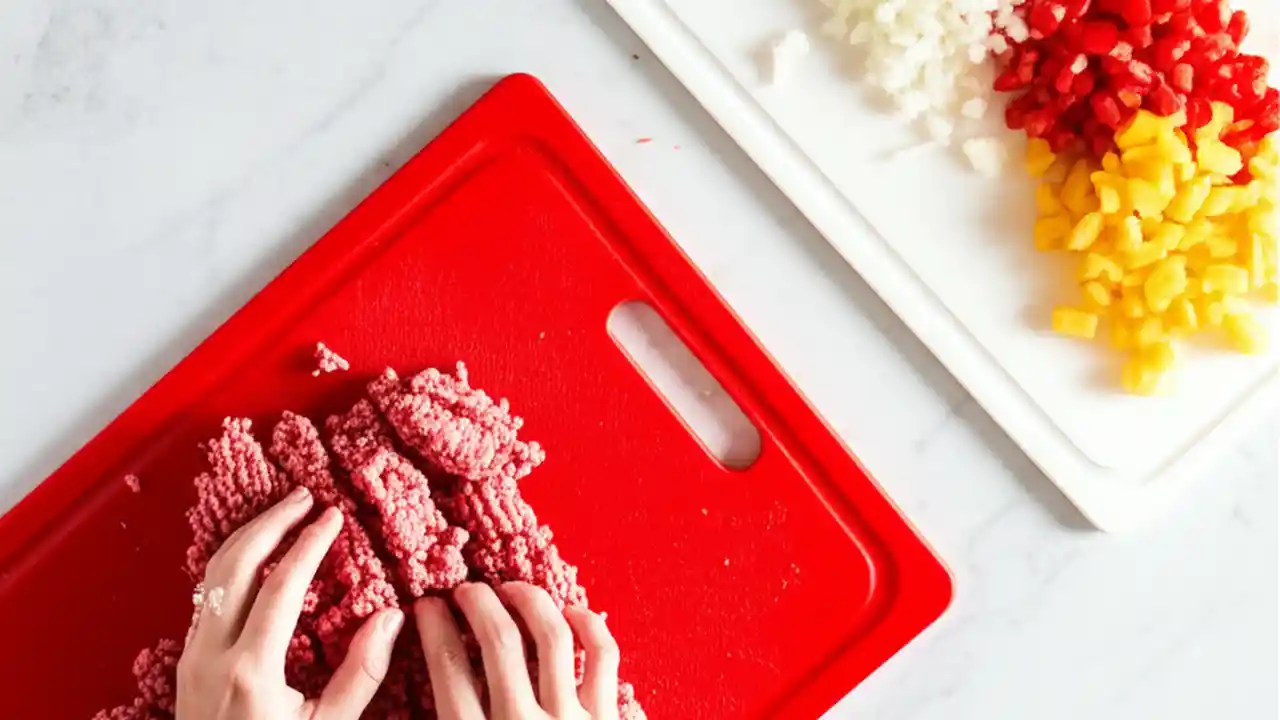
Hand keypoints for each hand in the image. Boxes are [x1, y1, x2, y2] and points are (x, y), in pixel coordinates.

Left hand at [176, 486, 404, 719]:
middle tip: (306, 497)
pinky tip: (257, 554)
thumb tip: (393, 616)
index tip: (333, 517)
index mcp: (252, 670)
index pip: (281, 584)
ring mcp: (193, 654)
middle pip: (236, 564)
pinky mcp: (186, 660)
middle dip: (273, 522)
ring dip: (249, 536)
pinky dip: (232, 563)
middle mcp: (213, 654)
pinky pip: (206, 595)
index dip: (310, 543)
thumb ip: (362, 673)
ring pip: (213, 574)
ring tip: (283, 512)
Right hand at [415, 582, 620, 719]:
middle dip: (476, 602)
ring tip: (510, 590)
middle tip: (464, 590)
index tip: (425, 606)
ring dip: (528, 600)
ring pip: (552, 634)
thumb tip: (400, 710)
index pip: (447, 666)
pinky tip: (573, 611)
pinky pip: (604, 657)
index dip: (433, 626)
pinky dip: (591, 625)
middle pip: (497, 639)